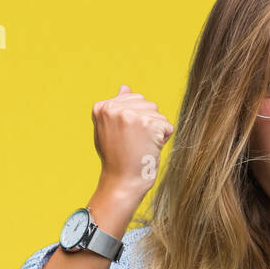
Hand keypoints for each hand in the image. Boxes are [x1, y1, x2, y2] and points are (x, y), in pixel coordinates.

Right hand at [91, 84, 174, 209]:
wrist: (122, 182)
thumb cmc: (116, 158)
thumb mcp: (109, 129)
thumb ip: (116, 107)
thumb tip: (125, 87)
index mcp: (102, 106)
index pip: (134, 98)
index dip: (135, 120)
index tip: (124, 138)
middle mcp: (115, 108)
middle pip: (148, 104)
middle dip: (147, 123)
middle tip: (134, 144)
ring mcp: (131, 115)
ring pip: (158, 114)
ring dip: (156, 131)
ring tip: (141, 147)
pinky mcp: (148, 124)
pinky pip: (167, 126)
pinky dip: (164, 139)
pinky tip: (150, 149)